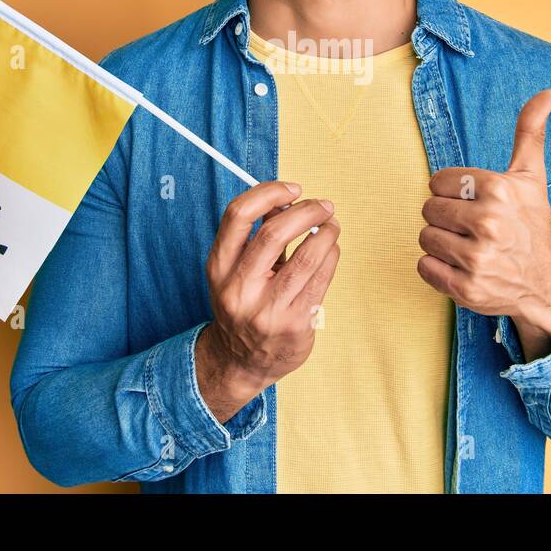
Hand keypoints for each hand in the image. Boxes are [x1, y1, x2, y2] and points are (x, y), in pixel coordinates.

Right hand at [196, 181, 340, 421]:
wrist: (240, 362)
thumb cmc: (243, 304)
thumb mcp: (235, 270)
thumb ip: (258, 234)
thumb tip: (286, 198)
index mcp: (219, 267)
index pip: (238, 216)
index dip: (269, 193)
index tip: (292, 189)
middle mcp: (239, 288)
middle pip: (275, 232)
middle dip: (307, 210)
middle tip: (324, 205)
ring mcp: (268, 310)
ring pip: (307, 256)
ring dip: (327, 232)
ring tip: (332, 225)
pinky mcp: (295, 324)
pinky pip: (322, 279)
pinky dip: (331, 255)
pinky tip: (331, 249)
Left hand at [417, 90, 550, 361]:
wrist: (547, 282)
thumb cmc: (532, 223)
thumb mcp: (530, 176)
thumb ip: (530, 132)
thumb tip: (548, 93)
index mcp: (499, 190)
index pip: (438, 181)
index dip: (450, 191)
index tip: (472, 201)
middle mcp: (488, 224)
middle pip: (428, 209)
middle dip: (445, 217)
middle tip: (470, 226)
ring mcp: (477, 258)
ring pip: (425, 238)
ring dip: (440, 242)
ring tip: (467, 245)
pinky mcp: (465, 288)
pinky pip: (424, 267)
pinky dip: (437, 268)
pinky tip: (461, 266)